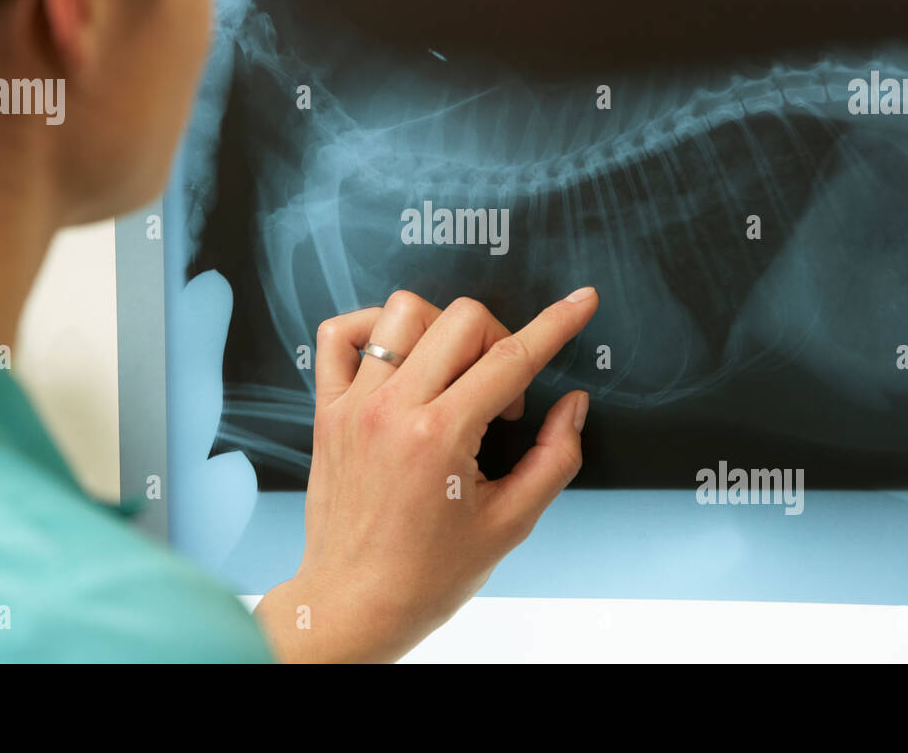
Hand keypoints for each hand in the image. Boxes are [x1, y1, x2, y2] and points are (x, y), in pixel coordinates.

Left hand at [253, 286, 598, 661]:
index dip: (557, 324)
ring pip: (403, 312)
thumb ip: (553, 458)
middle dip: (501, 340)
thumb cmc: (425, 576)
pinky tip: (400, 358)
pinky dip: (373, 328)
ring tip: (453, 375)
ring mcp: (354, 405)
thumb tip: (571, 405)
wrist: (354, 604)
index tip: (580, 303)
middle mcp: (393, 410)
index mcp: (440, 438)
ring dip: (442, 330)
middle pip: (462, 320)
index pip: (512, 358)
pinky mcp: (327, 410)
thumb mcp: (511, 524)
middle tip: (503, 393)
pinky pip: (340, 335)